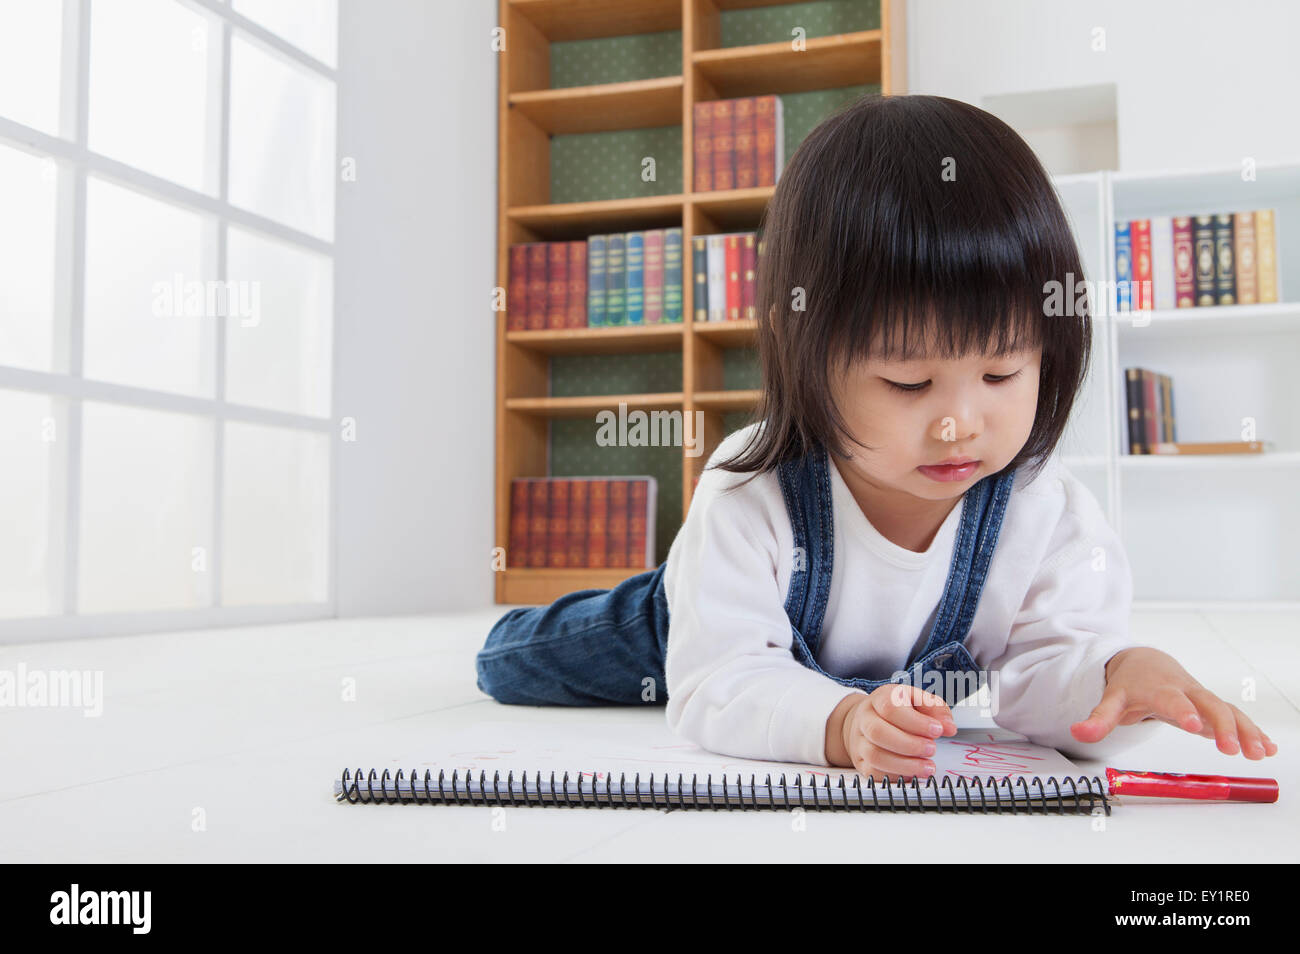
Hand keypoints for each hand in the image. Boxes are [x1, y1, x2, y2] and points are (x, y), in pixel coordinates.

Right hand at [834, 684, 958, 780]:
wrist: (867, 719)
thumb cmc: (896, 709)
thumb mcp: (917, 700)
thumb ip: (936, 710)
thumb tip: (949, 727)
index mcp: (880, 699)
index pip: (891, 708)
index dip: (916, 722)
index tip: (937, 730)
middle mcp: (865, 719)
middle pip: (878, 732)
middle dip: (909, 745)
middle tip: (931, 749)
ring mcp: (860, 741)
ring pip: (874, 755)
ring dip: (905, 765)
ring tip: (927, 767)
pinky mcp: (860, 761)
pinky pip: (874, 772)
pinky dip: (896, 776)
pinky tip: (913, 774)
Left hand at [1070, 647, 1277, 759]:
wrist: (1146, 662)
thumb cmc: (1131, 683)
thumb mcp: (1112, 698)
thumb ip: (1099, 718)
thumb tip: (1078, 731)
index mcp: (1160, 690)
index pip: (1173, 700)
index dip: (1184, 711)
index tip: (1196, 725)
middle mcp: (1186, 691)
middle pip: (1209, 705)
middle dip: (1224, 726)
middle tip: (1234, 750)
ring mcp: (1202, 698)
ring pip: (1228, 711)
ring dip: (1246, 731)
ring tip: (1260, 753)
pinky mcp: (1213, 706)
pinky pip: (1236, 716)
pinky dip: (1253, 730)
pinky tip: (1268, 747)